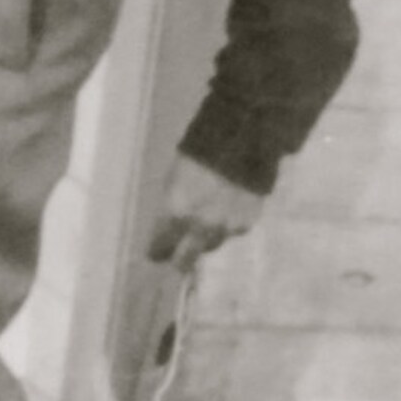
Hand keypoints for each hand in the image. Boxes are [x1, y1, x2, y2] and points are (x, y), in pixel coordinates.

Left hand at [147, 152, 265, 277]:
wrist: (242, 141)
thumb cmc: (199, 153)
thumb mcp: (173, 180)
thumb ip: (172, 208)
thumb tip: (169, 228)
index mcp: (175, 212)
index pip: (160, 246)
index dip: (156, 250)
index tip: (155, 253)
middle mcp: (199, 227)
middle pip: (185, 259)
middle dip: (178, 259)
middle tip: (176, 259)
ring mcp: (224, 228)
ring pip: (211, 245)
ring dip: (205, 239)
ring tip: (205, 224)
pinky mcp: (246, 224)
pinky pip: (231, 232)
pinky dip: (227, 225)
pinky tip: (227, 209)